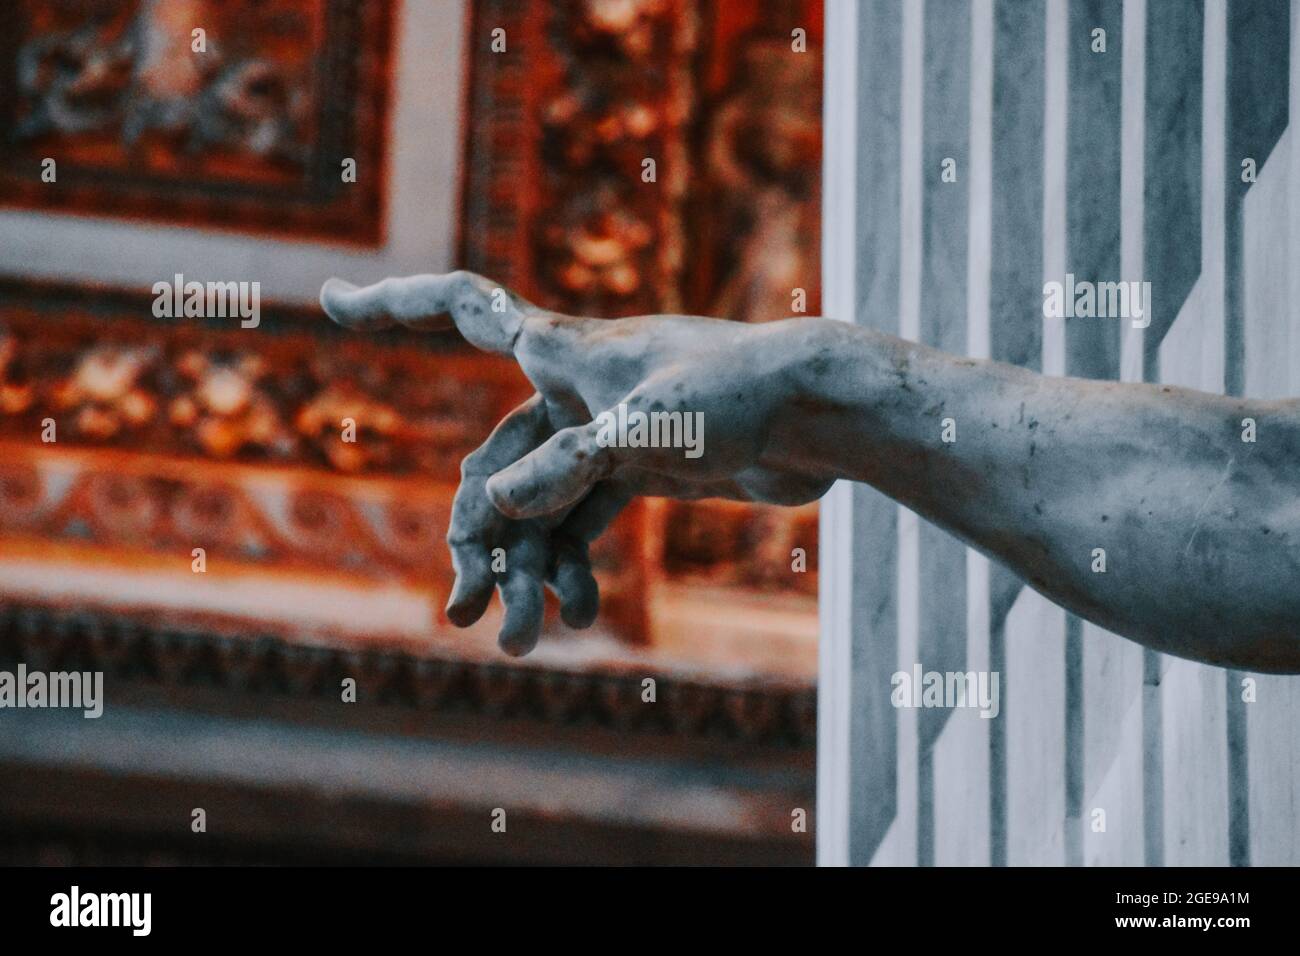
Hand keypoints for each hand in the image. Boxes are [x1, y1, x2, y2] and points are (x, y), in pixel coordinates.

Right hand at [320, 271, 832, 653]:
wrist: (819, 417)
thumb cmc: (738, 396)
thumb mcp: (648, 431)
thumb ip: (570, 465)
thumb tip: (496, 506)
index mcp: (565, 349)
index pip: (462, 309)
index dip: (395, 306)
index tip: (330, 301)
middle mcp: (573, 386)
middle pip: (495, 463)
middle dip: (478, 540)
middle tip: (463, 614)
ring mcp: (603, 430)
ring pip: (538, 504)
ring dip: (524, 568)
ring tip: (519, 639)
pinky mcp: (638, 468)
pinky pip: (581, 519)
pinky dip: (570, 561)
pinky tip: (573, 611)